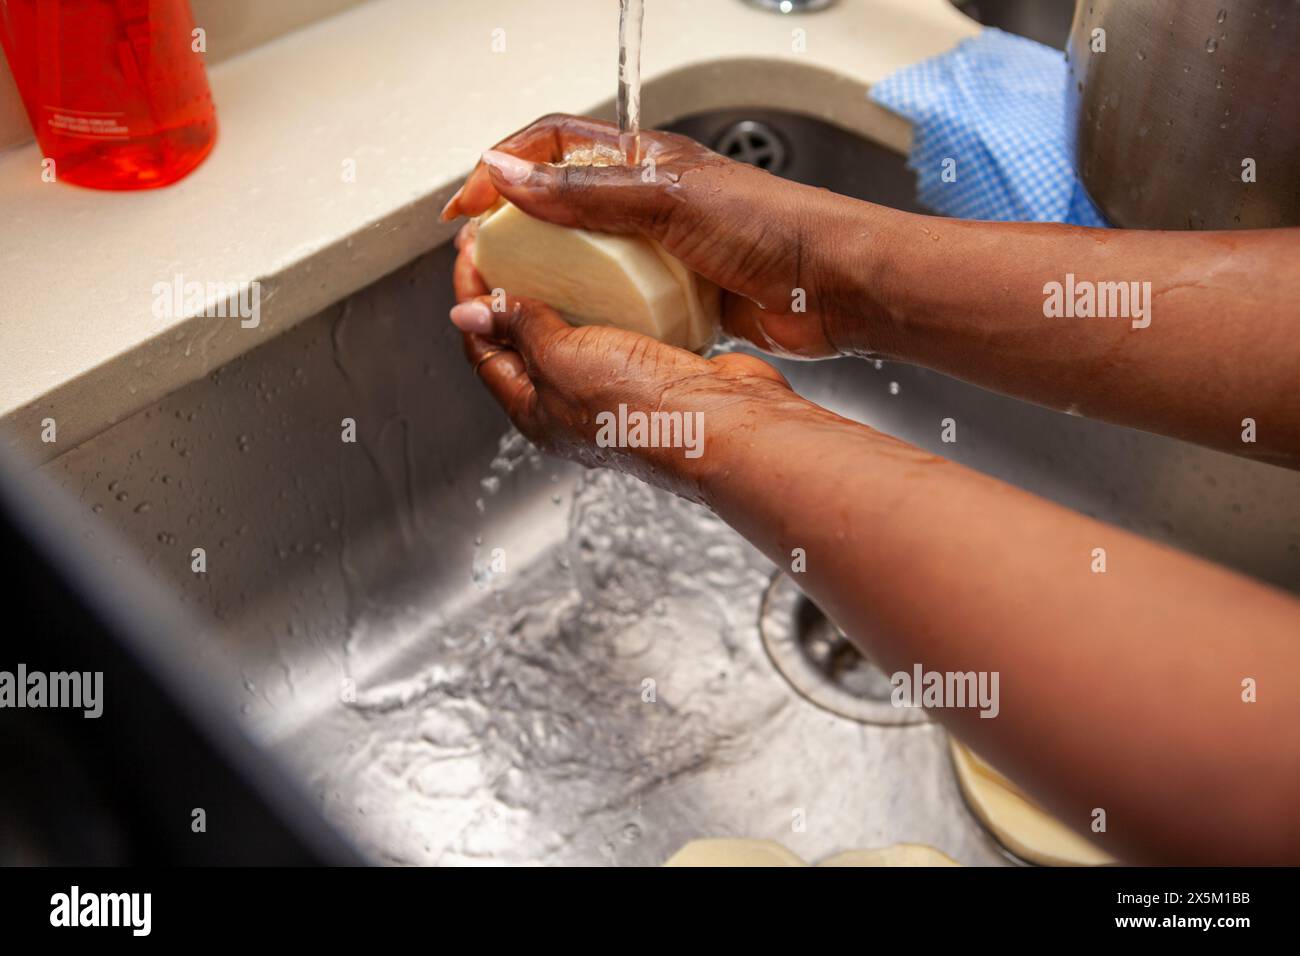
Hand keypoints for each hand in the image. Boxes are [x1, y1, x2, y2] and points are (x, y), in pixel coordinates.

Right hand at [442, 113, 878, 359]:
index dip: (500, 169)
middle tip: (484, 261)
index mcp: (641, 160)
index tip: (465, 210)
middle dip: (514, 230)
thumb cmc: (771, 226)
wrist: (832, 286)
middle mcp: (645, 201)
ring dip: (549, 277)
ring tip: (518, 299)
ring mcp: (658, 249)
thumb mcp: (666, 200)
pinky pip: (617, 303)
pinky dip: (591, 314)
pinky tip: (574, 329)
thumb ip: (584, 191)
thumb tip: (509, 174)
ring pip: (584, 259)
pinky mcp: (674, 294)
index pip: (550, 148)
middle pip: (558, 206)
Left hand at [449, 223, 798, 499]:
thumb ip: (519, 328)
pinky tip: (618, 274)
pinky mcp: (656, 371)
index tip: (472, 251)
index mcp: (535, 412)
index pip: (483, 350)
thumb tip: (469, 313)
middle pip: (526, 340)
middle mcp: (571, 407)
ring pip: (577, 332)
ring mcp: (615, 390)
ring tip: (561, 247)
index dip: (472, 300)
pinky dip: (614, 300)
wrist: (721, 424)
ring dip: (567, 292)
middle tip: (512, 241)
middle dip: (515, 290)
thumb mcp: (560, 357)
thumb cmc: (639, 409)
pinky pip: (623, 329)